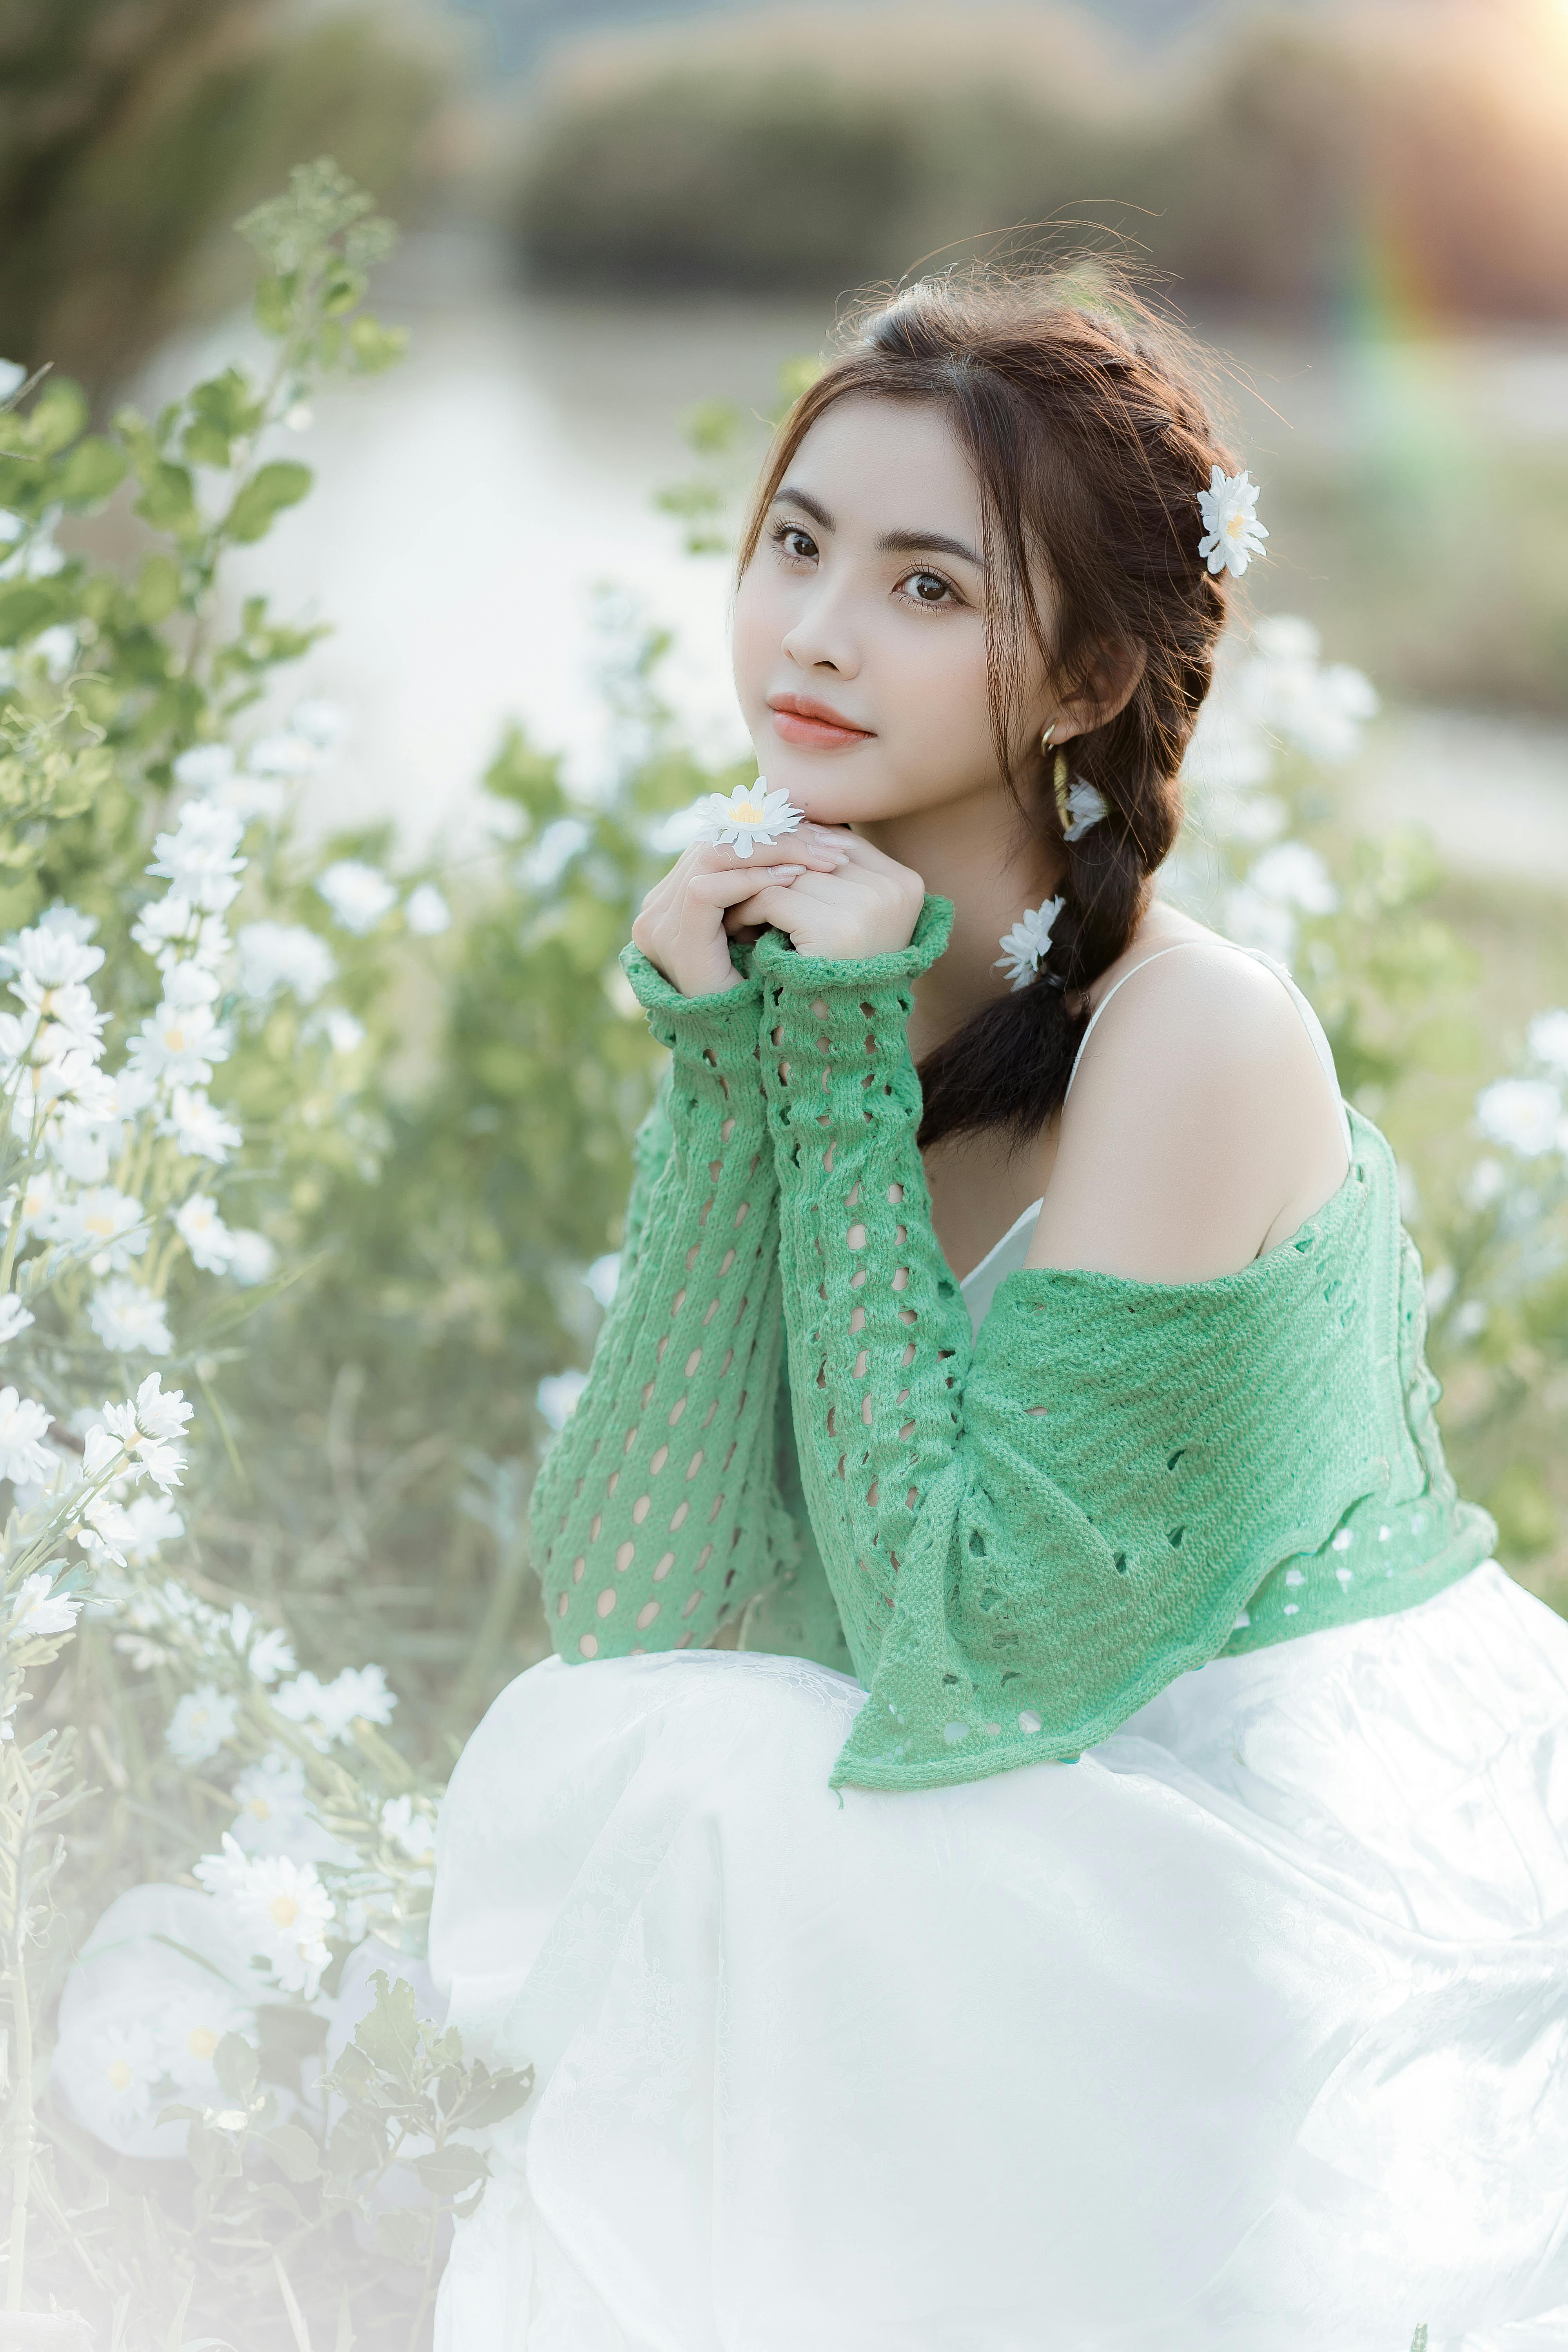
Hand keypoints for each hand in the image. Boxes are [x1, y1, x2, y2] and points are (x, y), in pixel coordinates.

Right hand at [631, 829, 850, 997]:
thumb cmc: (763, 990)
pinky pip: (707, 891)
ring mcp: (659, 919)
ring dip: (774, 852)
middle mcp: (660, 902)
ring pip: (714, 855)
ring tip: (820, 859)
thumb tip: (813, 838)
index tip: (828, 837)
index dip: (777, 832)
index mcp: (678, 894)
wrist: (738, 1049)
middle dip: (782, 837)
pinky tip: (792, 881)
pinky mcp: (671, 938)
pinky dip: (752, 881)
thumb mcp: (768, 927)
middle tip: (833, 844)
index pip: (726, 840)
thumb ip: (769, 888)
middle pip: (720, 840)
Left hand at [723, 826, 924, 962]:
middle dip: (775, 867)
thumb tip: (796, 821)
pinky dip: (750, 910)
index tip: (765, 861)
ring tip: (731, 901)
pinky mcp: (835, 929)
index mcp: (906, 885)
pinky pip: (775, 898)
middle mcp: (893, 891)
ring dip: (755, 887)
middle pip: (815, 855)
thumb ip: (838, 877)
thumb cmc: (839, 979)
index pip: (841, 842)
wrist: (837, 1041)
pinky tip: (738, 926)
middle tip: (735, 875)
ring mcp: (868, 908)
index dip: (799, 850)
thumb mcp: (851, 921)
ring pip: (790, 873)